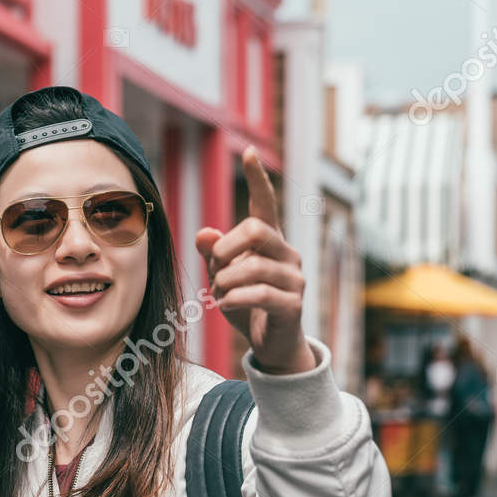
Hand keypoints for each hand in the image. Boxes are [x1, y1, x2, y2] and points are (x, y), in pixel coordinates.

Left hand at [195, 146, 314, 374]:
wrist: (270, 343)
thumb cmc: (246, 304)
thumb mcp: (221, 277)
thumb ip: (213, 254)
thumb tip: (203, 233)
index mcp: (269, 241)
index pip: (265, 203)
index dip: (257, 178)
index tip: (249, 152)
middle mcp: (286, 253)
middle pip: (256, 229)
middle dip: (226, 248)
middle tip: (215, 268)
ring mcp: (294, 278)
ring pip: (252, 266)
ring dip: (225, 282)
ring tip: (219, 294)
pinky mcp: (293, 304)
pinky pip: (258, 293)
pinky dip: (233, 300)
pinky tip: (225, 305)